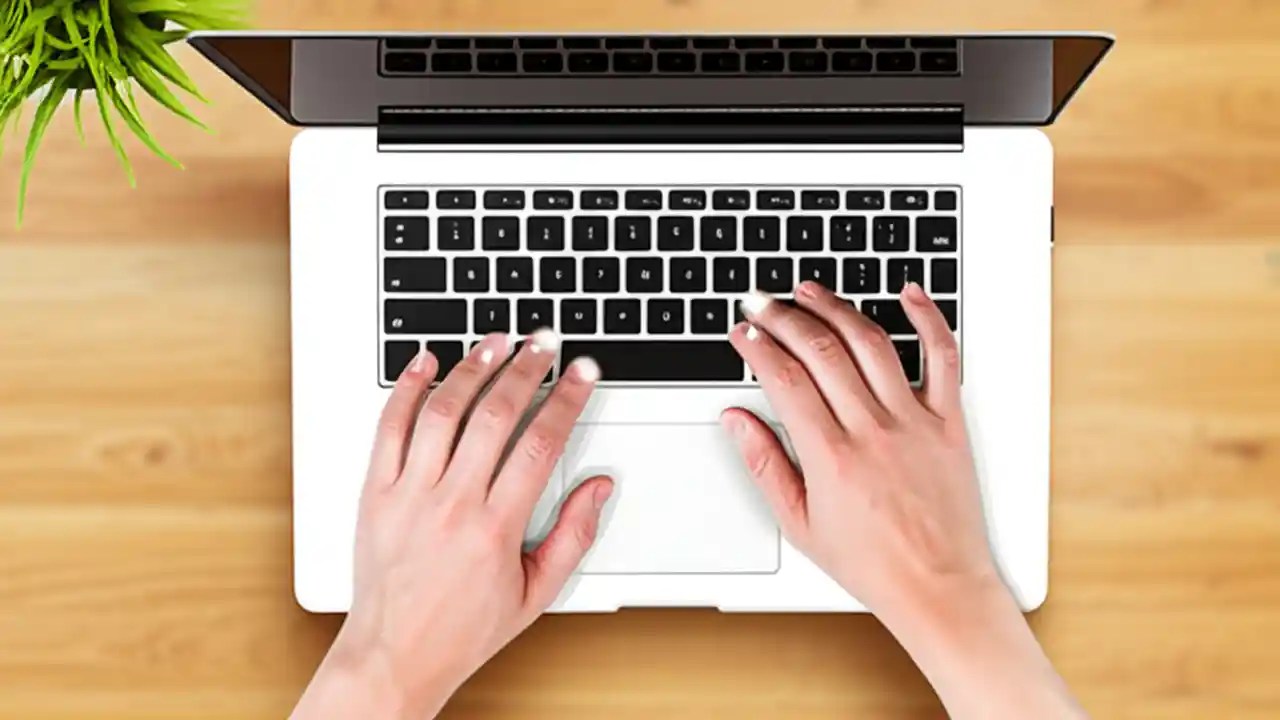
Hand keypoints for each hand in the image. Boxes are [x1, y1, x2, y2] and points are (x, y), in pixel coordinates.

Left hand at [292, 331, 611, 719]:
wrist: (395, 655)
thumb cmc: (463, 629)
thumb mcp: (537, 593)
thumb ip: (574, 535)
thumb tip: (599, 488)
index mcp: (496, 528)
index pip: (540, 443)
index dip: (567, 399)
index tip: (582, 373)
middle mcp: (451, 505)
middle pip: (495, 415)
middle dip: (526, 369)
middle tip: (544, 343)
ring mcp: (409, 495)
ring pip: (443, 412)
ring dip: (473, 368)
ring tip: (497, 342)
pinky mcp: (375, 493)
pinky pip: (389, 428)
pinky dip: (408, 389)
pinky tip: (427, 362)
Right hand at [723, 281, 1084, 718]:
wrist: (938, 587)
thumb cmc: (874, 564)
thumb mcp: (800, 524)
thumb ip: (765, 465)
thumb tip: (736, 420)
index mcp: (832, 458)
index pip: (784, 380)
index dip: (757, 347)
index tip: (743, 333)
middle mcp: (873, 431)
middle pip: (821, 350)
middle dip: (783, 317)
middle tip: (762, 303)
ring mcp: (914, 422)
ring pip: (871, 343)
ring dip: (836, 308)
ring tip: (810, 292)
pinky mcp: (949, 421)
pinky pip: (943, 357)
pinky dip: (928, 318)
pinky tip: (908, 293)